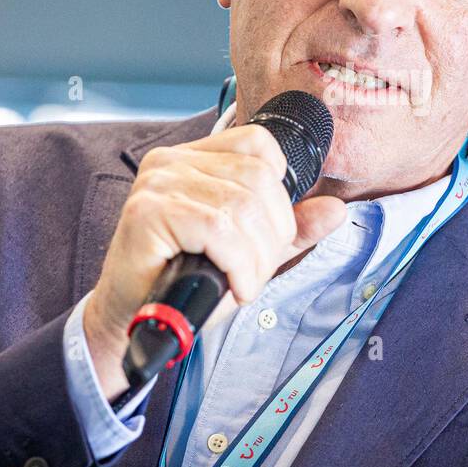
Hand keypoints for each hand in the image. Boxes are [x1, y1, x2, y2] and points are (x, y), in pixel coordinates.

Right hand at [83, 124, 345, 399]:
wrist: (132, 320)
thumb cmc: (184, 284)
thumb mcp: (249, 252)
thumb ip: (291, 229)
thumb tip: (336, 209)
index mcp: (195, 158)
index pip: (259, 145)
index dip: (280, 194)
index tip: (269, 237)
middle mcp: (173, 161)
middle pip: (258, 179)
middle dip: (273, 236)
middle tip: (255, 272)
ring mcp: (158, 182)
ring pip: (242, 207)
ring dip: (256, 258)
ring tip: (242, 282)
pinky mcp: (148, 211)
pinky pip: (218, 229)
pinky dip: (238, 264)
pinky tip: (232, 286)